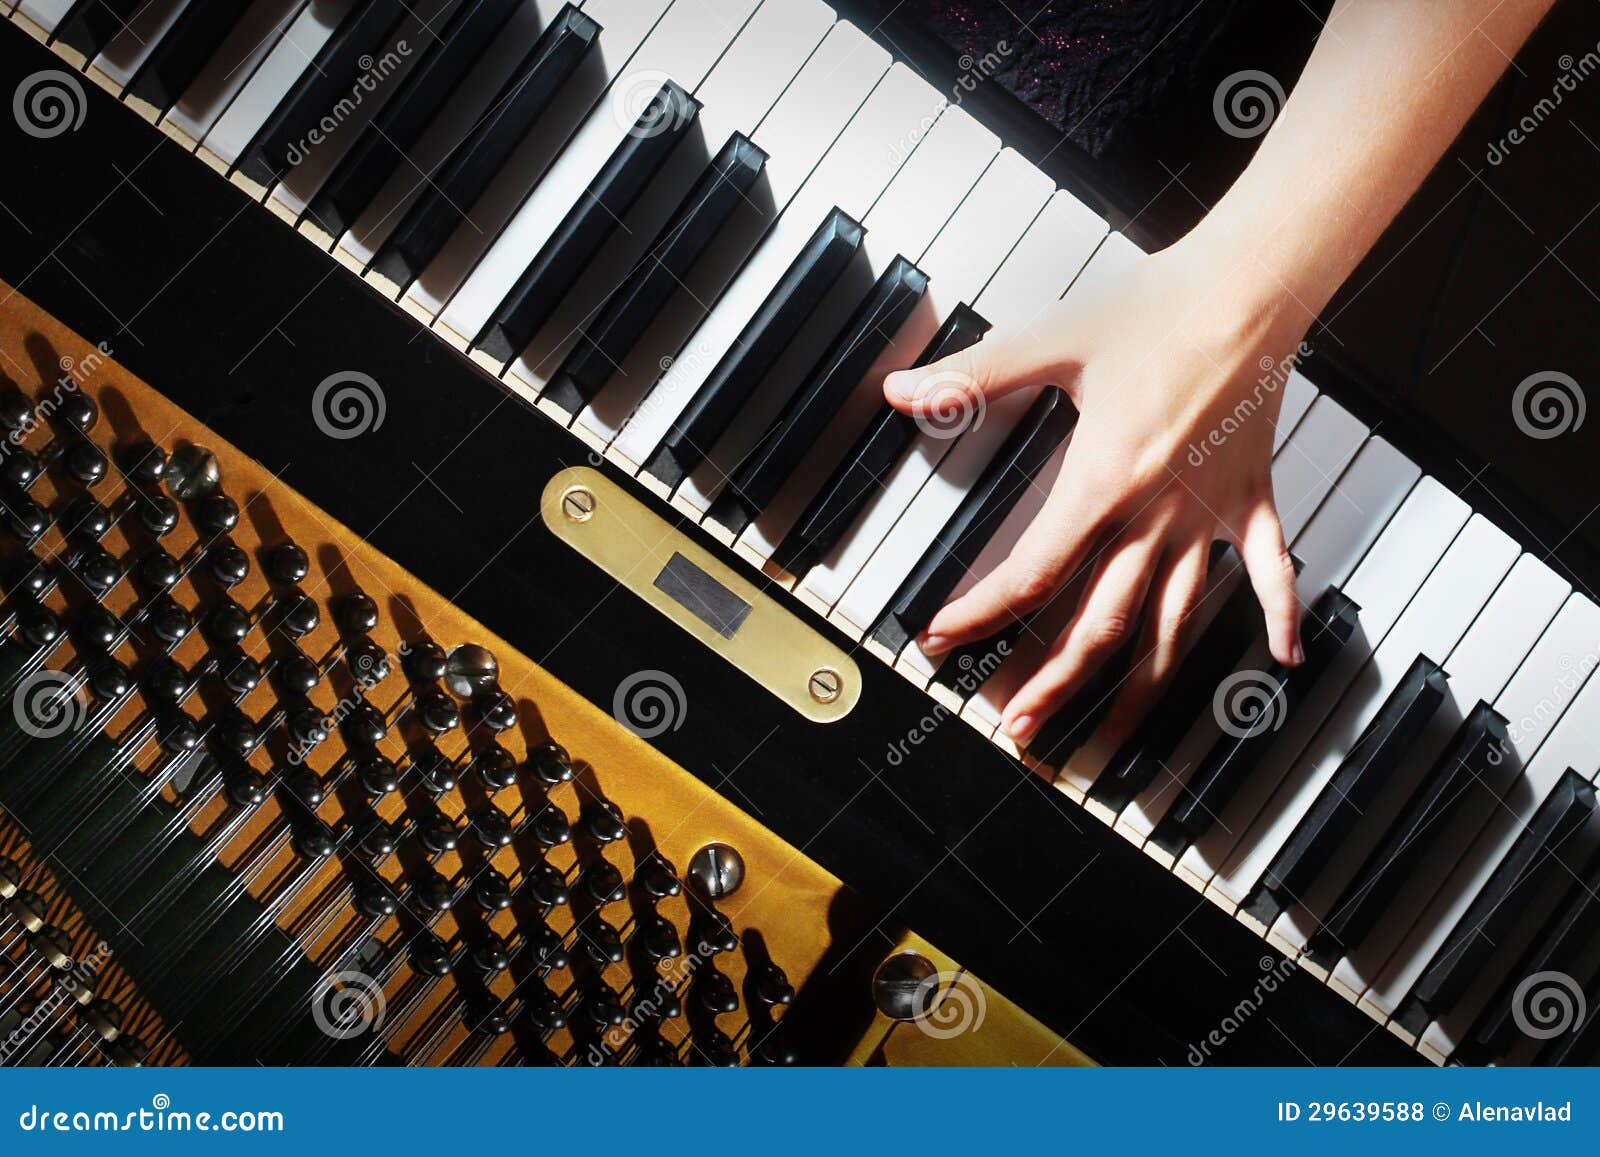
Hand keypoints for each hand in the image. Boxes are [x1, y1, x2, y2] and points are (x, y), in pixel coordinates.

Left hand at [883, 237, 1308, 748]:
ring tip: (1115, 735)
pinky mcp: (1251, 497)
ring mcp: (1209, 513)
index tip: (943, 637)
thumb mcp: (1051, 341)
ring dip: (1144, 685)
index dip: (982, 613)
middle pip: (1100, 624)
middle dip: (1053, 683)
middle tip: (1017, 727)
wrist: (1248, 284)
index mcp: (1103, 483)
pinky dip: (1278, 614)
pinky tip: (1278, 663)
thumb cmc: (1154, 308)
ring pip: (1176, 620)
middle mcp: (1157, 514)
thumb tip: (900, 389)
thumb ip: (972, 375)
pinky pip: (1270, 568)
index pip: (1033, 572)